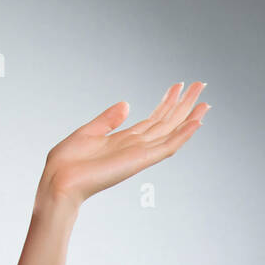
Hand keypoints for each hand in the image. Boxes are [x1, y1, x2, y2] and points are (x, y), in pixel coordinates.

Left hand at [40, 81, 208, 210]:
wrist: (58, 181)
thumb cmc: (66, 163)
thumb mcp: (87, 132)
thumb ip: (108, 120)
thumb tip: (126, 104)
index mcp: (123, 140)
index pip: (152, 119)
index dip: (167, 103)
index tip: (179, 86)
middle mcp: (135, 146)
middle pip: (166, 122)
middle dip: (183, 104)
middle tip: (200, 84)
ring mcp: (140, 153)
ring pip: (171, 131)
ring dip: (188, 116)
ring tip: (205, 100)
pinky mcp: (139, 160)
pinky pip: (166, 146)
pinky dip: (182, 135)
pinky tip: (196, 122)